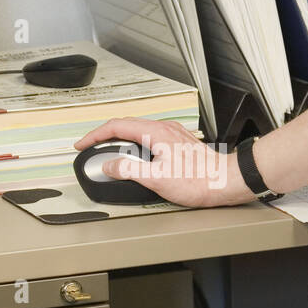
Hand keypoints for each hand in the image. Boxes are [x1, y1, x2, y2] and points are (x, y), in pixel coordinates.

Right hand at [73, 119, 253, 207]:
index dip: (94, 135)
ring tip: (108, 152)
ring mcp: (172, 134)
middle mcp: (164, 128)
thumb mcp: (157, 178)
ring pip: (137, 130)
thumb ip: (129, 170)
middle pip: (125, 125)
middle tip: (91, 148)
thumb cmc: (199, 180)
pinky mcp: (178, 143)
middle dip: (104, 135)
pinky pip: (148, 137)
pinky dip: (134, 144)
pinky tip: (135, 156)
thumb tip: (110, 165)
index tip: (82, 145)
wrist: (225, 182)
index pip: (116, 126)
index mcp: (155, 132)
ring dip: (119, 140)